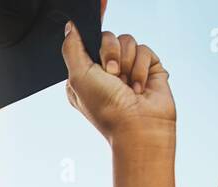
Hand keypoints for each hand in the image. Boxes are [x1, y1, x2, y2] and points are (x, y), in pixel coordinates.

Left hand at [62, 25, 174, 145]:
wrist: (138, 127)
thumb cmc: (106, 108)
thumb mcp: (78, 77)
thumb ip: (71, 49)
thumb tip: (70, 27)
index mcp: (85, 74)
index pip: (87, 42)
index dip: (93, 36)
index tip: (96, 34)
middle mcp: (105, 71)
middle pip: (108, 37)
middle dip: (111, 54)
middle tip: (112, 75)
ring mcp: (127, 69)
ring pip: (128, 41)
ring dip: (127, 63)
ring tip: (126, 85)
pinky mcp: (148, 69)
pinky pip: (145, 50)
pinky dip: (141, 69)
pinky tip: (139, 87)